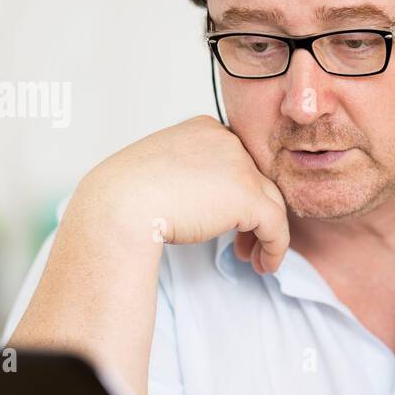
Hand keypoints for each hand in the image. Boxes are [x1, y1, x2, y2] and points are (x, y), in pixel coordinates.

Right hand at [84, 115, 289, 273]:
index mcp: (205, 129)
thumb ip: (192, 177)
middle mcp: (226, 141)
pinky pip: (276, 225)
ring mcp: (239, 166)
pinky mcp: (247, 196)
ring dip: (266, 234)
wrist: (118, 205)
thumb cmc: (126, 194)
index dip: (237, 195)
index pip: (237, 163)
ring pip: (271, 203)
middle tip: (242, 246)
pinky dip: (275, 248)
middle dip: (253, 216)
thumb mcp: (162, 173)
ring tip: (253, 259)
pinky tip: (265, 265)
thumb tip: (208, 204)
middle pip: (257, 182)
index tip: (228, 222)